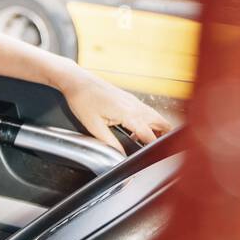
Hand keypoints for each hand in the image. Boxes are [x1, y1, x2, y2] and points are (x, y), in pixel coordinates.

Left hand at [56, 70, 171, 152]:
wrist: (77, 81)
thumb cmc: (83, 100)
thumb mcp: (94, 127)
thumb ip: (110, 143)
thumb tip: (120, 156)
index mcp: (129, 114)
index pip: (150, 135)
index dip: (152, 148)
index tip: (152, 158)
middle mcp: (135, 106)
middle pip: (161, 123)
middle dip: (162, 137)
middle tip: (155, 150)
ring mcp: (133, 100)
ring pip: (155, 116)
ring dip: (155, 129)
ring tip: (144, 142)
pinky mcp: (129, 98)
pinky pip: (146, 111)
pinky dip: (147, 122)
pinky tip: (134, 131)